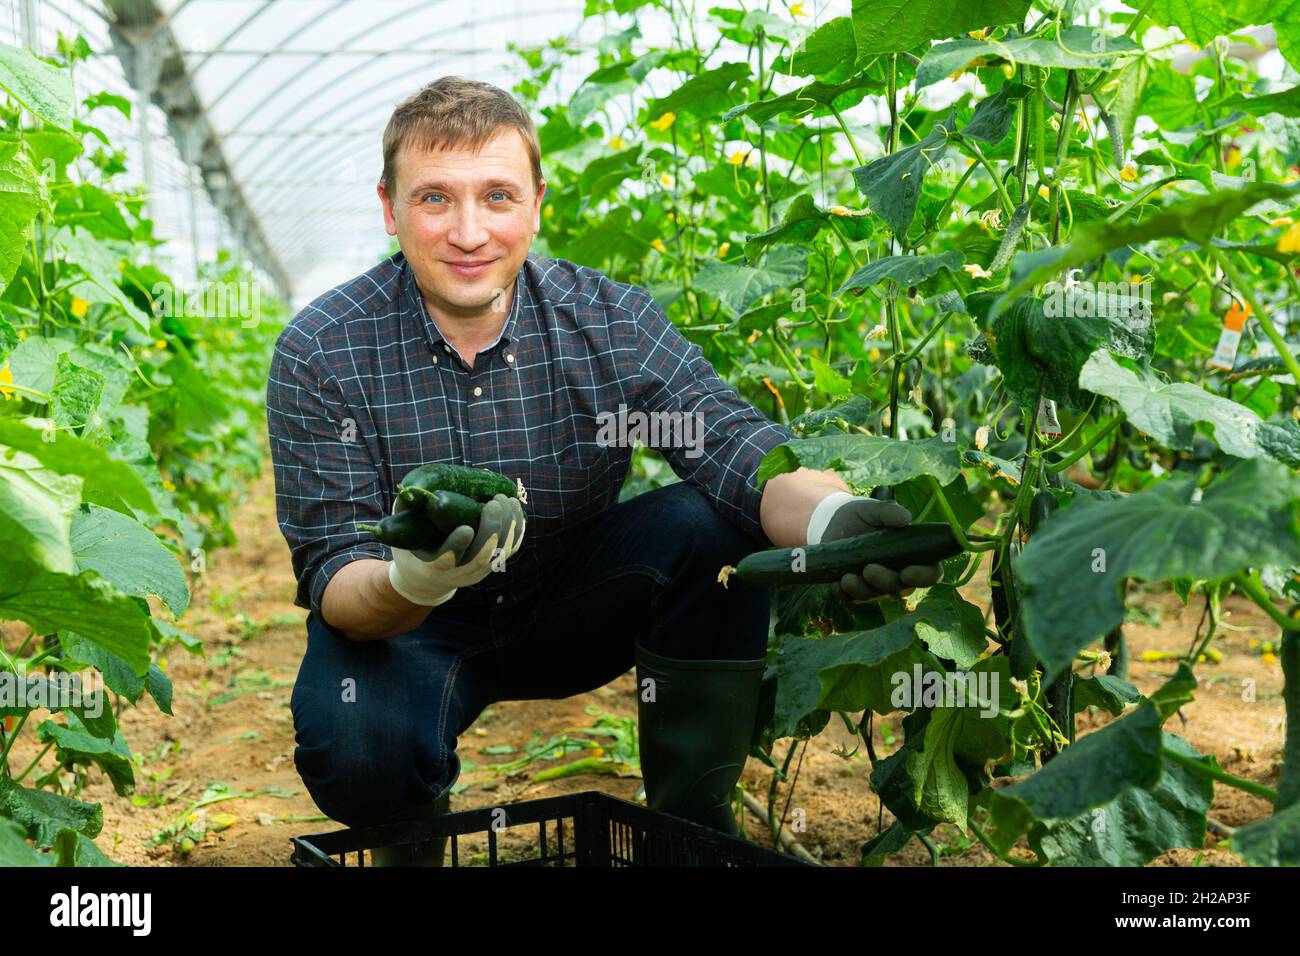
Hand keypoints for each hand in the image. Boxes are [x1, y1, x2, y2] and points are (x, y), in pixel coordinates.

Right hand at [388, 494, 525, 605]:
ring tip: (508, 501)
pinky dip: (516, 530)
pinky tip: (517, 509)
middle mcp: (458, 575)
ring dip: (508, 527)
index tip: (466, 528)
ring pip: (499, 554)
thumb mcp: (403, 536)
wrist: (426, 580)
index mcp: (432, 569)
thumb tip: (413, 490)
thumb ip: (407, 515)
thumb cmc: (413, 551)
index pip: (445, 561)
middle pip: (480, 557)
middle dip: (491, 528)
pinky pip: (510, 550)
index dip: (456, 546)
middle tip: (494, 502)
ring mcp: (477, 572)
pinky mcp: (490, 566)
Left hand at [807, 492, 943, 603]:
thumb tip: (906, 518)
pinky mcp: (854, 590)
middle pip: (900, 588)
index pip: (930, 573)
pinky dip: (844, 594)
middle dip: (886, 582)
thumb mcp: (874, 509)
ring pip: (874, 596)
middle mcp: (897, 574)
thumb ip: (889, 511)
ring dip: (861, 590)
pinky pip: (851, 599)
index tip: (908, 572)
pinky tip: (836, 583)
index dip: (924, 577)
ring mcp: (875, 584)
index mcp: (912, 555)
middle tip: (869, 569)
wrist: (834, 521)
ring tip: (847, 577)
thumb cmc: (862, 515)